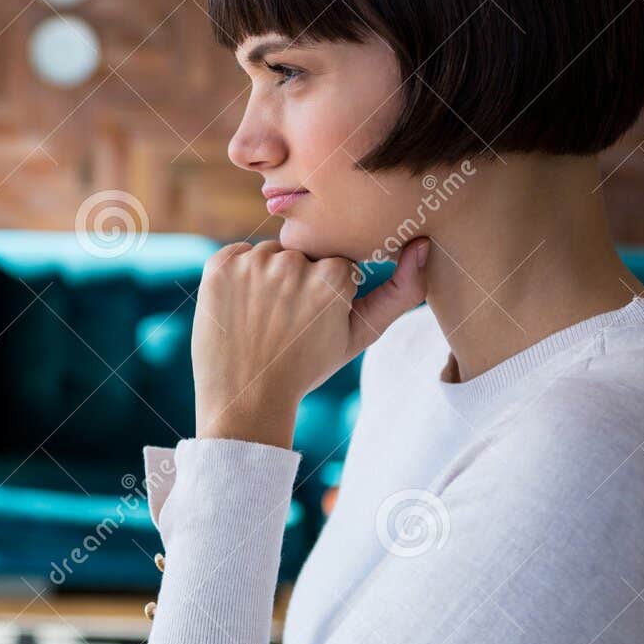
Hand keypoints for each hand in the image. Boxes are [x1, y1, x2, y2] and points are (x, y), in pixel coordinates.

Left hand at [191, 237, 429, 445]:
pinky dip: (237, 277)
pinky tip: (240, 309)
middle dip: (297, 282)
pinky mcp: (219, 267)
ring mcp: (253, 264)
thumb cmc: (307, 368)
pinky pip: (236, 255)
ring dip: (266, 277)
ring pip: (269, 254)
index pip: (335, 264)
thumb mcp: (360, 335)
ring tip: (262, 320)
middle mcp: (293, 263)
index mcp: (333, 276)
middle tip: (285, 324)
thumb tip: (423, 244)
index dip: (325, 294)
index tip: (314, 322)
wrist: (247, 399)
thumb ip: (401, 291)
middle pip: (302, 255)